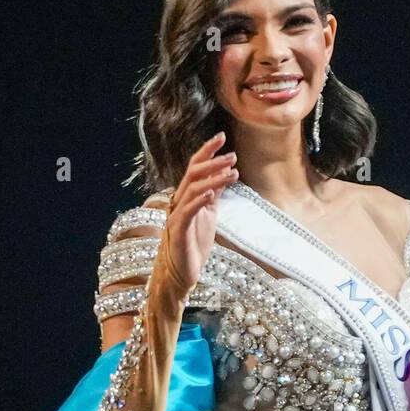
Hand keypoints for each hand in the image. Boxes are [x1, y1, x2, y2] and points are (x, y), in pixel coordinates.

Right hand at [154, 131, 238, 298]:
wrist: (181, 273)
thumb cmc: (194, 245)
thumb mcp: (209, 215)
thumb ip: (214, 195)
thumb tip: (226, 174)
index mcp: (186, 196)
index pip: (195, 166)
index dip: (207, 150)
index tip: (221, 137)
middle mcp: (178, 201)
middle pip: (193, 172)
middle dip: (213, 162)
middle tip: (233, 156)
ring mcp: (176, 215)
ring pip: (192, 188)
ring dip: (214, 178)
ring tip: (233, 173)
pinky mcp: (178, 230)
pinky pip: (187, 211)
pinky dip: (200, 199)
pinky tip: (212, 193)